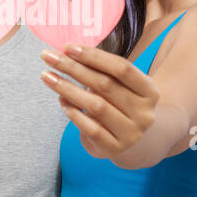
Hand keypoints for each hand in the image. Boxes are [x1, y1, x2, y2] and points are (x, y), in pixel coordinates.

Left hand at [39, 43, 158, 160]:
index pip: (121, 68)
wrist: (136, 143)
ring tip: (47, 77)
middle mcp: (144, 112)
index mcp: (149, 91)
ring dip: (67, 89)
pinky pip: (90, 128)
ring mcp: (131, 133)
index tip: (68, 47)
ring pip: (95, 106)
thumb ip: (102, 72)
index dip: (94, 56)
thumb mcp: (121, 88)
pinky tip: (62, 101)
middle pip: (105, 85)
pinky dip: (74, 113)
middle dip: (73, 68)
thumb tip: (68, 54)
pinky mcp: (115, 149)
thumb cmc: (122, 106)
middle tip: (48, 57)